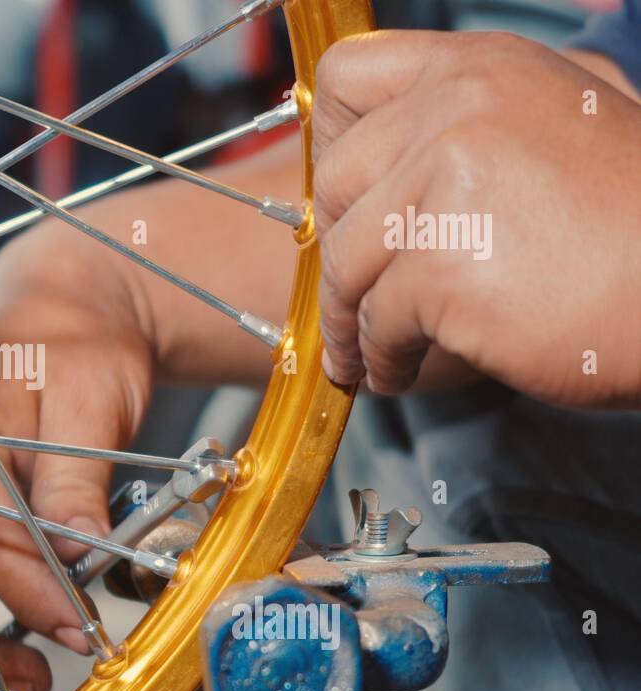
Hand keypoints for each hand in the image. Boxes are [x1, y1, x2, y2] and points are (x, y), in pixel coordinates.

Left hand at [314, 30, 640, 407]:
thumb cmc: (632, 229)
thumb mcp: (559, 130)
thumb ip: (474, 130)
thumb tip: (389, 167)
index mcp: (482, 68)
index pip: (350, 76)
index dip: (331, 140)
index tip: (339, 196)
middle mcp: (456, 110)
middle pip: (335, 179)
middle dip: (336, 246)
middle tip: (352, 291)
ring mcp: (443, 185)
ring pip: (345, 260)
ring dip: (349, 318)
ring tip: (366, 352)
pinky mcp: (440, 267)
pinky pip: (375, 322)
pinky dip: (381, 357)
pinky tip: (399, 371)